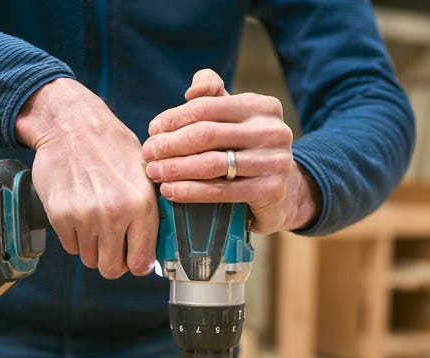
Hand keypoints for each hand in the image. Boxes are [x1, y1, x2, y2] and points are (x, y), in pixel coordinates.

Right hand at [15, 78, 157, 278]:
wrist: (70, 124)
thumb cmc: (111, 148)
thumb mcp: (144, 177)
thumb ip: (150, 216)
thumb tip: (151, 255)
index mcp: (141, 205)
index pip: (141, 264)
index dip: (136, 265)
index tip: (132, 258)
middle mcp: (114, 214)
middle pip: (112, 269)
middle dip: (112, 260)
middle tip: (111, 244)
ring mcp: (85, 216)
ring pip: (89, 260)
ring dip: (92, 247)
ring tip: (94, 220)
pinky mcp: (60, 215)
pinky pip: (70, 247)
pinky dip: (74, 237)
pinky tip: (78, 213)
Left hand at [142, 69, 320, 233]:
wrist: (282, 194)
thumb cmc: (246, 152)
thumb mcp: (234, 119)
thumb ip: (212, 96)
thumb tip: (191, 91)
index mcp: (262, 107)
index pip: (207, 106)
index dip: (174, 118)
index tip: (152, 131)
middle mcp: (273, 131)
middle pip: (207, 134)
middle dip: (170, 144)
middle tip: (148, 155)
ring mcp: (275, 161)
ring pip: (212, 164)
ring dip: (176, 169)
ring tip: (154, 173)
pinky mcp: (270, 190)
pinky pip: (221, 190)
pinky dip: (191, 192)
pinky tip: (171, 192)